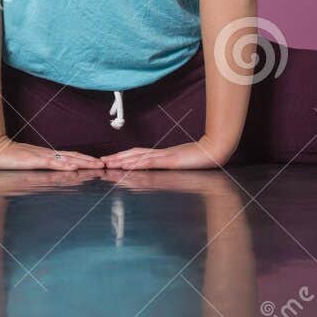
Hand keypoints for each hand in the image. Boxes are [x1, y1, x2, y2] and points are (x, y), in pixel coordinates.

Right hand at [0, 136, 104, 170]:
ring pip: (67, 159)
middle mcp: (48, 154)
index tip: (99, 163)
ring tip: (97, 165)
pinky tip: (74, 166)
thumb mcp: (29, 162)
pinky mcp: (34, 161)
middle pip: (74, 156)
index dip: (86, 159)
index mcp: (48, 155)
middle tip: (106, 164)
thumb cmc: (9, 157)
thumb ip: (41, 164)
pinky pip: (53, 163)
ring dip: (83, 162)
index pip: (71, 156)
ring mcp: (42, 157)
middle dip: (91, 161)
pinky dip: (65, 164)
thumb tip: (54, 168)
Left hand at [100, 136, 232, 169]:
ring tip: (108, 162)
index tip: (111, 160)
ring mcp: (164, 156)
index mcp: (163, 154)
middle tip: (101, 161)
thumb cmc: (203, 157)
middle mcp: (160, 153)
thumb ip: (173, 163)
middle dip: (117, 157)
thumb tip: (165, 166)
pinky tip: (127, 165)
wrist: (216, 149)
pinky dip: (136, 163)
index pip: (139, 154)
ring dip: (122, 160)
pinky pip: (149, 162)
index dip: (124, 156)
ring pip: (138, 157)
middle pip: (134, 154)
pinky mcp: (169, 160)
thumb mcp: (184, 162)